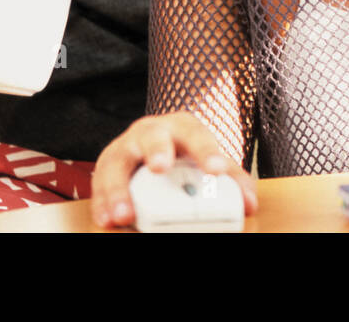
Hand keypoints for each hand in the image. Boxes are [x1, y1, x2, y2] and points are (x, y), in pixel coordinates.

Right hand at [92, 111, 257, 226]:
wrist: (156, 145)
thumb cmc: (185, 153)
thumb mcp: (209, 160)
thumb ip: (232, 180)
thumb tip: (249, 204)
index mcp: (182, 127)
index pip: (197, 134)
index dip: (206, 151)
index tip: (215, 170)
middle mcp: (150, 132)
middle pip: (152, 136)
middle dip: (157, 150)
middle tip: (161, 168)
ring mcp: (124, 147)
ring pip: (116, 162)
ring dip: (119, 190)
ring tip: (124, 214)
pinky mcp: (105, 167)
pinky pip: (99, 184)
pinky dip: (102, 203)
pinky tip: (106, 220)